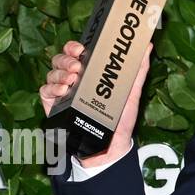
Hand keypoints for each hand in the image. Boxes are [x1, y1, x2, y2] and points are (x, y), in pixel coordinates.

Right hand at [38, 39, 152, 169]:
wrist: (111, 148)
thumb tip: (148, 46)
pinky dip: (52, 88)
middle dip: (67, 59)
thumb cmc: (120, 119)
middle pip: (62, 59)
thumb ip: (139, 70)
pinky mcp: (53, 105)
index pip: (76, 52)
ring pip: (53, 73)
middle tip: (77, 66)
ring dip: (61, 73)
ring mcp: (62, 92)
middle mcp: (74, 79)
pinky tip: (63, 91)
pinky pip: (46, 91)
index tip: (82, 49)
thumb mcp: (132, 93)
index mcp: (89, 72)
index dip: (75, 47)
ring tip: (72, 79)